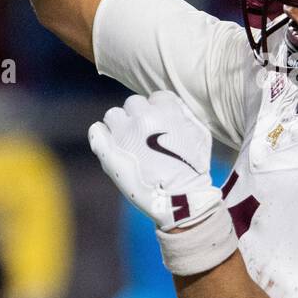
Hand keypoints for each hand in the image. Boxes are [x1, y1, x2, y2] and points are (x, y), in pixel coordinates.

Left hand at [88, 91, 221, 231]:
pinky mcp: (109, 152)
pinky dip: (100, 135)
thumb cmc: (194, 169)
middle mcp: (144, 117)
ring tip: (128, 144)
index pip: (155, 98)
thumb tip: (172, 105)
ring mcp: (124, 133)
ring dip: (119, 126)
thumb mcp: (201, 134)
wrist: (180, 199)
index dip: (158, 112)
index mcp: (167, 110)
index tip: (160, 127)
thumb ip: (185, 114)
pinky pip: (96, 131)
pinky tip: (108, 143)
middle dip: (138, 117)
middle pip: (133, 103)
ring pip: (113, 115)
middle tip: (144, 137)